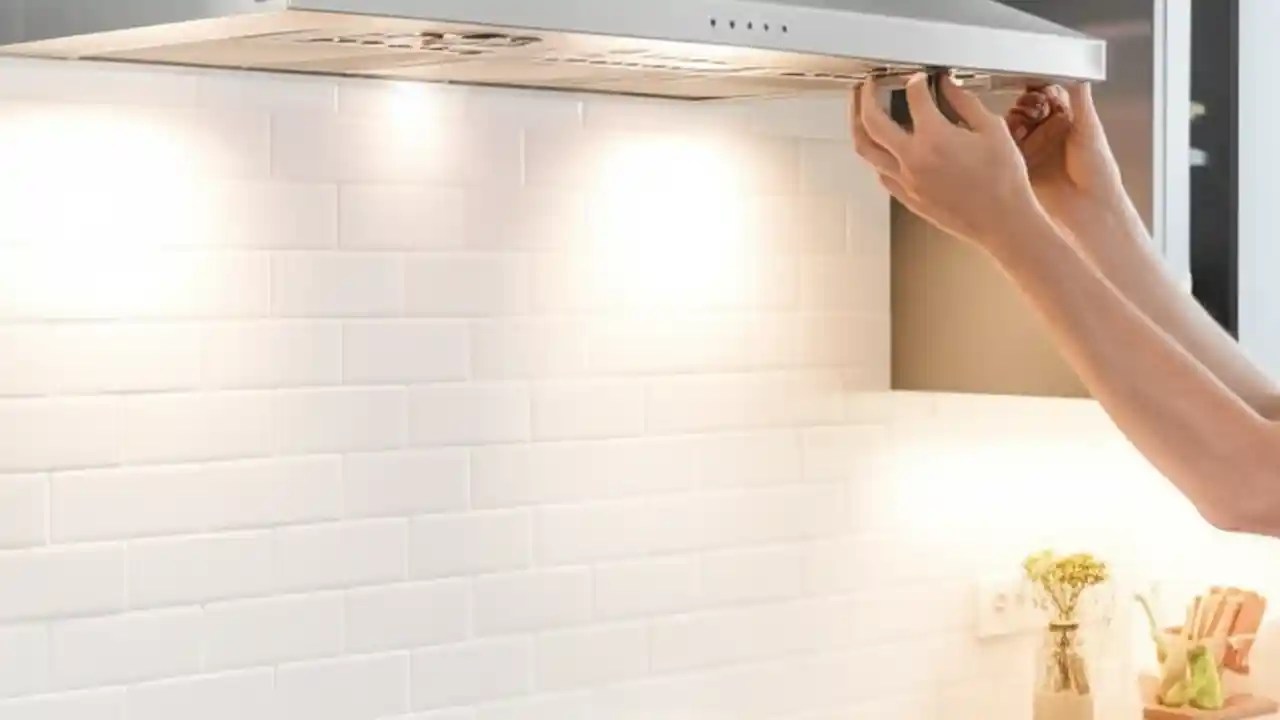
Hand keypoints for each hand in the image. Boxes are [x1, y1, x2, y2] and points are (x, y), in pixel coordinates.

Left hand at [852, 74, 1043, 252]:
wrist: (1003, 221)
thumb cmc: (1003, 180)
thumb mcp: (992, 129)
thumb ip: (965, 102)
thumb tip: (947, 85)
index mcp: (935, 138)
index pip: (913, 96)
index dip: (915, 81)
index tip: (918, 78)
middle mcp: (913, 159)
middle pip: (872, 120)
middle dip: (865, 96)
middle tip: (867, 85)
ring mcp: (906, 180)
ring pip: (866, 149)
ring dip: (858, 125)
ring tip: (858, 112)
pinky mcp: (907, 197)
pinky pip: (879, 172)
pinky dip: (875, 155)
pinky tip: (880, 148)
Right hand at [1005, 83, 1129, 224]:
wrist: (1089, 210)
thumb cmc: (1098, 174)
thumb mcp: (1090, 129)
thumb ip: (1080, 100)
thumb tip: (1077, 73)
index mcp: (1068, 122)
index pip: (1047, 97)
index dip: (1039, 90)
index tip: (1033, 86)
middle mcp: (1048, 136)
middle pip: (1026, 111)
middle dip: (1025, 108)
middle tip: (1029, 111)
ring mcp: (1032, 152)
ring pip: (1013, 128)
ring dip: (1013, 124)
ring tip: (1021, 128)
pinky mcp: (1019, 168)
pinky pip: (1004, 150)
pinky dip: (1003, 144)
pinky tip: (1009, 142)